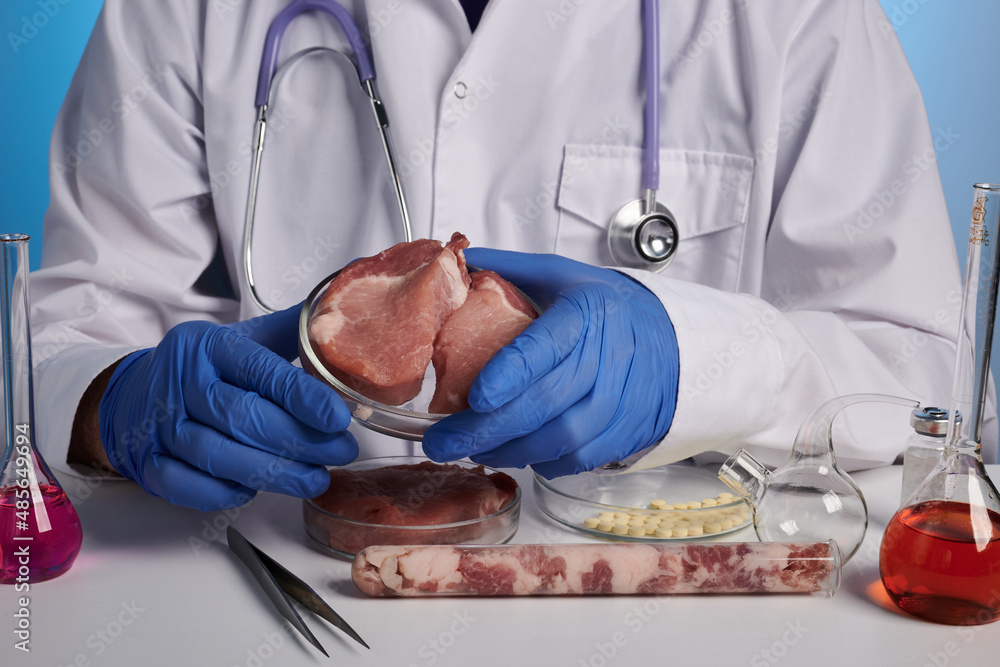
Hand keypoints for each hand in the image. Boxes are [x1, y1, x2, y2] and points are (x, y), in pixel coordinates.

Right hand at [98, 305, 356, 510]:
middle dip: (299, 441)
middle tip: (340, 452)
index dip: (303, 397)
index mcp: (210, 346)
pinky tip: (256, 489)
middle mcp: (182, 382)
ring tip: (314, 478)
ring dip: (272, 472)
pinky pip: (187, 485)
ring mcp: (161, 424)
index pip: (261, 370)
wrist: (131, 394)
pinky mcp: (148, 461)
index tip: (338, 418)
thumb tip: (335, 317)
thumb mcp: (241, 339)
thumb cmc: (201, 368)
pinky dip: (224, 493)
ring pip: (217, 454)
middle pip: (243, 417)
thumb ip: (287, 332)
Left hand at [422, 249, 677, 477]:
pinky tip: (511, 453)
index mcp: (584, 313)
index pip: (545, 348)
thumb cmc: (607, 308)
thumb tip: (456, 258)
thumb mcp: (562, 275)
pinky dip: (540, 462)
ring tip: (470, 448)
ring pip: (560, 438)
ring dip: (509, 450)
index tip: (475, 397)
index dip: (510, 375)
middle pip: (545, 403)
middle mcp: (605, 358)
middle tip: (442, 441)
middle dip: (488, 428)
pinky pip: (578, 458)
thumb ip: (508, 269)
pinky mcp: (623, 432)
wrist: (671, 340)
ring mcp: (618, 400)